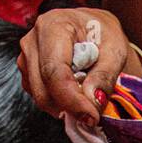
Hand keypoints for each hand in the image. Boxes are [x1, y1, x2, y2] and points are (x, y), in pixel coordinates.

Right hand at [18, 7, 132, 125]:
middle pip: (43, 90)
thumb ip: (105, 76)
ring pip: (41, 98)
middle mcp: (33, 41)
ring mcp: (26, 58)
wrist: (93, 29)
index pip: (55, 71)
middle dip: (70, 108)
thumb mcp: (115, 51)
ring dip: (65, 106)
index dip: (72, 100)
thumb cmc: (104, 35)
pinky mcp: (28, 73)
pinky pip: (41, 98)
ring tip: (86, 92)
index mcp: (53, 26)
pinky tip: (74, 91)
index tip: (92, 116)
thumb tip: (91, 99)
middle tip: (94, 113)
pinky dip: (59, 103)